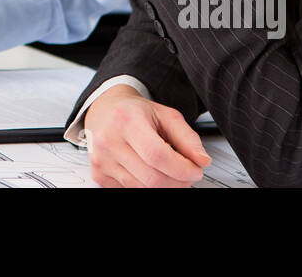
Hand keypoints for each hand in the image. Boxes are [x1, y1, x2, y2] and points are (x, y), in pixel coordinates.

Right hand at [83, 85, 211, 186]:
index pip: (157, 155)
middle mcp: (109, 141)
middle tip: (188, 174)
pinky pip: (131, 190)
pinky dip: (147, 186)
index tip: (195, 170)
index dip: (182, 169)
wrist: (105, 111)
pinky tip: (150, 172)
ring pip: (142, 189)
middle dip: (178, 182)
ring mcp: (101, 160)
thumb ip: (187, 138)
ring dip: (165, 186)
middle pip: (151, 178)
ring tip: (171, 173)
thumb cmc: (135, 112)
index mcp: (125, 120)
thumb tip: (201, 160)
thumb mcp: (165, 115)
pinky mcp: (99, 175)